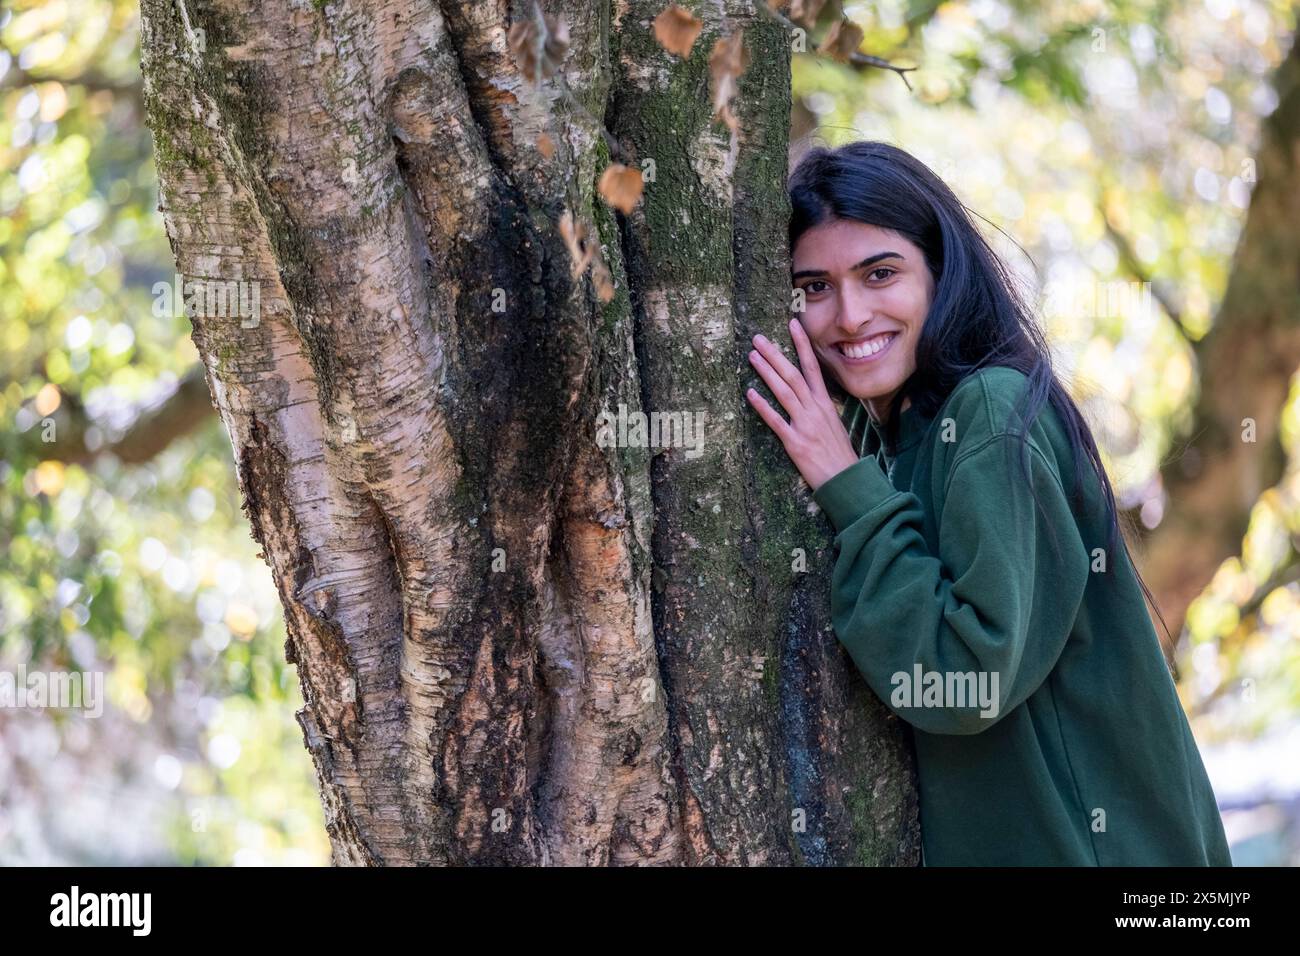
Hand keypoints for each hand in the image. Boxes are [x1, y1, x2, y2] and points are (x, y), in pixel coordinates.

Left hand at [746, 318, 861, 491]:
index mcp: (825, 404)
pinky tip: (750, 393)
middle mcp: (815, 410)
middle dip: (775, 354)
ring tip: (752, 356)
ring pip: (784, 392)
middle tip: (758, 338)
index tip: (792, 324)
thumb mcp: (832, 424)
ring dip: (767, 372)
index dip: (802, 344)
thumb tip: (806, 394)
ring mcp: (805, 425)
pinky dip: (763, 407)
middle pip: (793, 375)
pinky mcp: (795, 443)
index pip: (812, 367)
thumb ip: (818, 408)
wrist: (846, 480)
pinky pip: (776, 421)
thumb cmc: (838, 454)